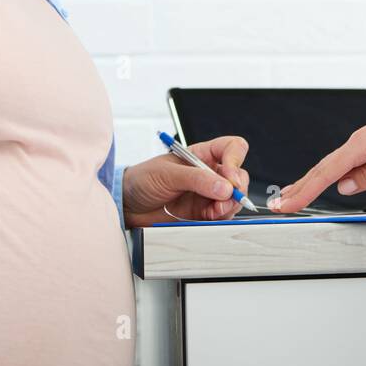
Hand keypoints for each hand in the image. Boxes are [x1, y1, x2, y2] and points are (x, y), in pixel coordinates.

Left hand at [122, 136, 249, 227]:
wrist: (127, 205)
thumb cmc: (142, 179)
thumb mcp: (168, 174)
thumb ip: (197, 179)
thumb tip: (224, 187)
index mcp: (202, 155)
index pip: (231, 149)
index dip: (235, 160)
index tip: (230, 176)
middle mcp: (209, 173)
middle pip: (238, 175)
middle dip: (237, 187)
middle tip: (227, 197)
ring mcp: (207, 193)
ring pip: (234, 197)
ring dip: (231, 204)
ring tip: (216, 209)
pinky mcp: (203, 213)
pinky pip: (222, 215)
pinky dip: (221, 217)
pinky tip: (211, 216)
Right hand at [269, 92, 365, 212]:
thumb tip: (345, 186)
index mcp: (363, 143)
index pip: (328, 172)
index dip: (306, 190)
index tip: (288, 204)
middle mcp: (359, 140)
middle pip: (323, 168)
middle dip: (300, 187)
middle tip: (279, 204)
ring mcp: (364, 141)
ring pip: (332, 165)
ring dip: (311, 181)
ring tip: (292, 196)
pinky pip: (344, 161)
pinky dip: (329, 174)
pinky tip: (323, 181)